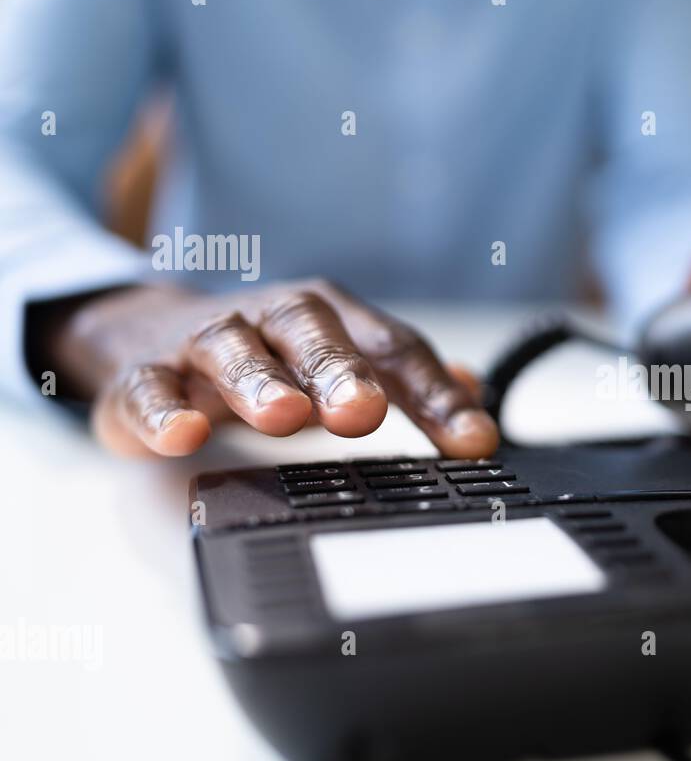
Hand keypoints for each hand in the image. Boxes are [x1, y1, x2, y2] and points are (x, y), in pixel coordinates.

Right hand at [39, 280, 497, 457]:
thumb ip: (408, 381)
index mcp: (333, 318)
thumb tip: (475, 393)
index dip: (436, 396)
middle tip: (365, 412)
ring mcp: (205, 344)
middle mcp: (273, 319)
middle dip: (340, 370)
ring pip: (231, 349)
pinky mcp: (145, 377)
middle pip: (310, 331)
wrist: (150, 334)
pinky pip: (150, 389)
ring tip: (283, 417)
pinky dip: (164, 410)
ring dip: (258, 382)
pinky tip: (184, 435)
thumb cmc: (270, 356)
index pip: (394, 348)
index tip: (473, 442)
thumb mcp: (342, 362)